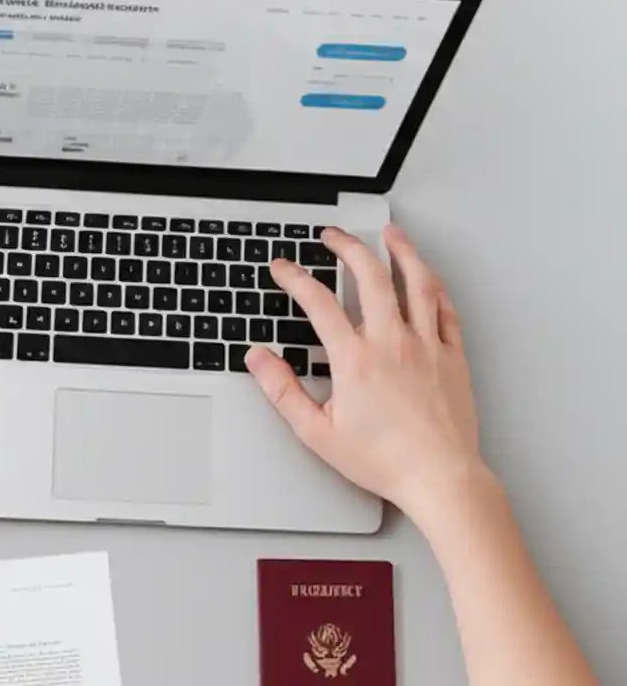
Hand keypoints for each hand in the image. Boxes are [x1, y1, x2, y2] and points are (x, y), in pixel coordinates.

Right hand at [245, 225, 485, 519]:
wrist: (440, 477)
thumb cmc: (383, 460)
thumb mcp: (317, 432)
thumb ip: (282, 390)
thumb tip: (258, 359)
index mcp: (355, 359)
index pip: (317, 302)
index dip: (295, 278)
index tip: (283, 268)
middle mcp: (392, 342)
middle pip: (370, 276)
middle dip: (348, 247)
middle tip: (334, 237)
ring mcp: (427, 346)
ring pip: (417, 282)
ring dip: (401, 252)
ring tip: (390, 234)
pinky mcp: (453, 357)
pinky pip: (446, 310)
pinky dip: (435, 287)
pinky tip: (428, 279)